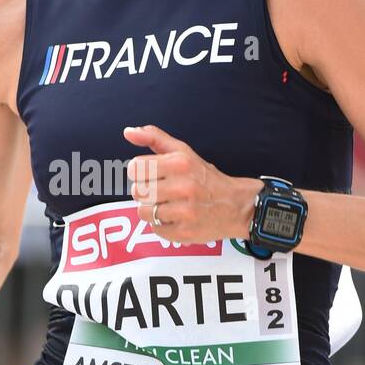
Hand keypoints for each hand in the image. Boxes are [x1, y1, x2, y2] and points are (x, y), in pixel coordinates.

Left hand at [124, 125, 258, 243]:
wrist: (237, 205)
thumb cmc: (205, 178)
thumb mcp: (184, 152)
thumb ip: (155, 138)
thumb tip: (128, 132)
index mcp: (180, 163)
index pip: (135, 168)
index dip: (139, 172)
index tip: (151, 174)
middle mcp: (183, 186)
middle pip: (137, 191)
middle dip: (146, 191)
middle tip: (161, 191)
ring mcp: (184, 212)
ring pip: (143, 212)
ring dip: (152, 210)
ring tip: (168, 205)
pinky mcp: (185, 232)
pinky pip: (155, 229)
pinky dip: (162, 225)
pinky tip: (176, 218)